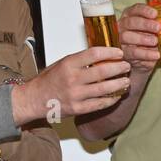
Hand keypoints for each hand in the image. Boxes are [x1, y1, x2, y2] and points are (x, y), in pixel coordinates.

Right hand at [13, 47, 130, 122]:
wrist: (34, 99)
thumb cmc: (48, 81)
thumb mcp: (61, 63)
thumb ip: (80, 60)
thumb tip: (102, 55)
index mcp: (68, 64)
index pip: (94, 54)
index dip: (110, 52)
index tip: (119, 52)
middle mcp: (72, 79)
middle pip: (103, 71)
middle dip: (119, 68)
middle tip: (126, 66)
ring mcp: (76, 95)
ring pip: (105, 89)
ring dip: (119, 84)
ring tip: (126, 80)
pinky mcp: (78, 109)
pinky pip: (100, 104)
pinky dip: (111, 99)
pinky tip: (117, 95)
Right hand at [118, 4, 160, 74]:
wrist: (143, 60)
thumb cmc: (151, 39)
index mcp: (133, 15)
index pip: (136, 9)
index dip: (144, 10)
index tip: (155, 13)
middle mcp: (124, 25)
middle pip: (131, 22)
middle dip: (145, 24)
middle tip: (158, 28)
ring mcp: (122, 40)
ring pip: (128, 37)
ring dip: (143, 39)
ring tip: (156, 41)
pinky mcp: (124, 53)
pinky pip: (132, 53)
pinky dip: (145, 54)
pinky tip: (155, 54)